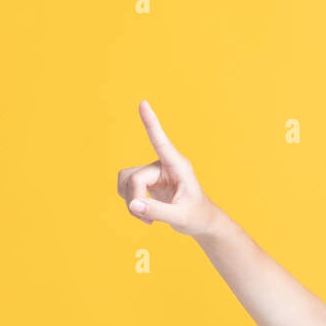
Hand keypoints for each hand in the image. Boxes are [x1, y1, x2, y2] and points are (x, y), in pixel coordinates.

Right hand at [116, 100, 219, 236]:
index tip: (143, 103)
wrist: (199, 221)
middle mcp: (163, 164)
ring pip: (126, 181)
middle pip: (135, 178)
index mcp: (178, 166)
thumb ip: (157, 212)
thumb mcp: (180, 218)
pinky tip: (144, 212)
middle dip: (135, 200)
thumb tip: (133, 206)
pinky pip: (125, 186)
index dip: (151, 123)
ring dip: (131, 202)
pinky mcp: (145, 180)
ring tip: (147, 218)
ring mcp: (153, 171)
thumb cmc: (196, 217)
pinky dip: (130, 202)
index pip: (161, 143)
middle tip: (146, 220)